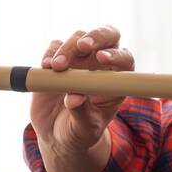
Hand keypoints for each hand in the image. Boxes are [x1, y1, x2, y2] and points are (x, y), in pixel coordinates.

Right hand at [29, 24, 135, 160]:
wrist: (57, 135)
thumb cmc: (79, 133)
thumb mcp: (84, 129)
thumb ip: (82, 114)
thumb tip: (73, 99)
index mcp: (116, 81)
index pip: (124, 59)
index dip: (116, 55)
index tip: (101, 58)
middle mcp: (101, 65)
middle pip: (106, 37)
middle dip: (95, 37)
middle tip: (82, 46)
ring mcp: (80, 59)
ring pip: (78, 39)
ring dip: (67, 49)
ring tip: (56, 67)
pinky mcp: (58, 59)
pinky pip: (55, 46)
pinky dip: (50, 53)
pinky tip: (46, 67)